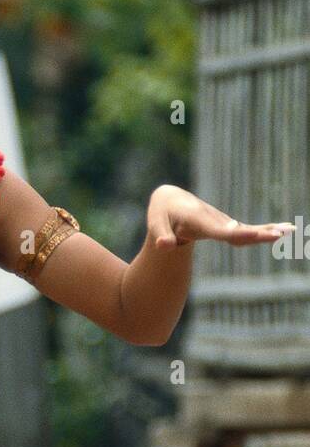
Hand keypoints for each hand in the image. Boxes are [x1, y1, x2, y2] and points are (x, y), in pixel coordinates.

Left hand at [147, 184, 295, 249]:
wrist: (171, 200)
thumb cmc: (162, 213)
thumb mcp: (156, 223)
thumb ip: (161, 235)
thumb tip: (164, 246)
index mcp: (198, 220)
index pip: (218, 230)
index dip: (234, 234)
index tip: (250, 236)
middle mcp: (214, 220)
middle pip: (238, 230)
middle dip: (258, 233)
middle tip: (280, 233)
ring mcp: (222, 223)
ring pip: (246, 229)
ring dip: (267, 231)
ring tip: (290, 231)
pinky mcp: (226, 227)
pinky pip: (246, 231)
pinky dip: (264, 231)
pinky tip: (284, 230)